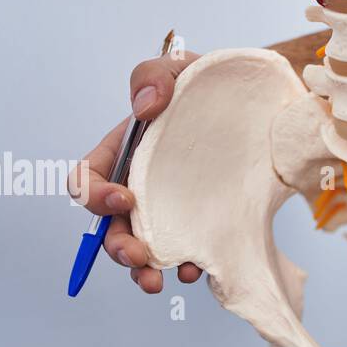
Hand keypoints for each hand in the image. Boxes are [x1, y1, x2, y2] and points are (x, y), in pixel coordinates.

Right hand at [69, 50, 203, 293]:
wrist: (257, 108)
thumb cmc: (207, 86)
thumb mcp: (177, 67)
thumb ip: (152, 76)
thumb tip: (144, 107)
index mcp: (122, 154)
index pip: (88, 181)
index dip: (95, 196)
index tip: (123, 199)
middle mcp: (139, 189)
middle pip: (110, 228)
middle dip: (118, 248)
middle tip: (138, 257)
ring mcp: (168, 211)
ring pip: (143, 250)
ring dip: (145, 270)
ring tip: (164, 278)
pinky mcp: (198, 225)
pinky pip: (183, 254)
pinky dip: (185, 267)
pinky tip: (198, 268)